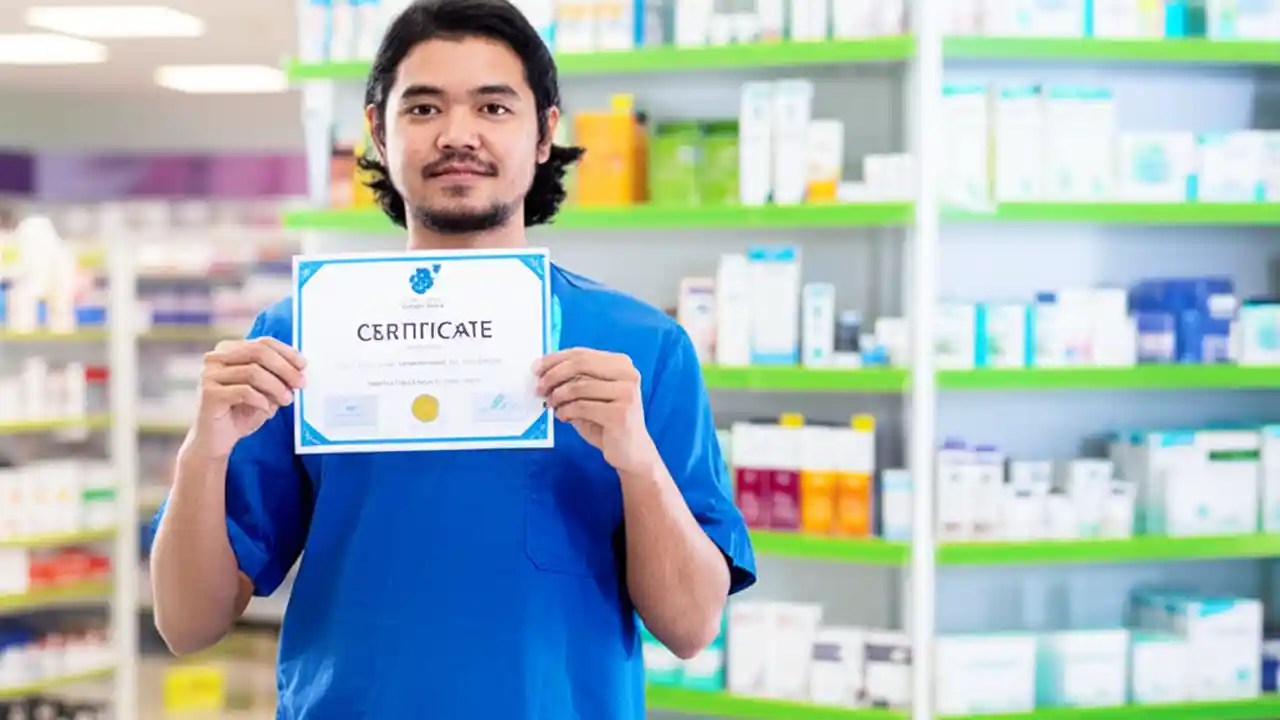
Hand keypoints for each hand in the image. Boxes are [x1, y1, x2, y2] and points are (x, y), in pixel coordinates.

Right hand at [189, 337, 306, 459]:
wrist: (216, 440)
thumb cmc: (240, 413)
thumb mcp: (265, 392)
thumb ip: (278, 378)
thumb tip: (299, 370)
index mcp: (229, 351)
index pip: (262, 342)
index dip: (286, 352)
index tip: (303, 365)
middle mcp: (216, 358)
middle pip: (258, 352)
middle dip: (285, 368)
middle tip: (300, 383)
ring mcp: (210, 375)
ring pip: (252, 372)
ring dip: (276, 387)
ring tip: (287, 400)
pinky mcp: (209, 394)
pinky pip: (243, 391)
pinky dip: (261, 400)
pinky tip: (266, 408)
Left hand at [534, 348, 659, 475]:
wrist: (630, 451)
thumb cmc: (607, 421)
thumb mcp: (590, 395)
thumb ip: (574, 380)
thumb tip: (542, 371)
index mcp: (621, 363)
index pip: (582, 353)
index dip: (555, 359)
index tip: (536, 368)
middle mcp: (628, 374)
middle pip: (581, 364)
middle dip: (554, 375)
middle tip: (539, 387)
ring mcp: (626, 394)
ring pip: (579, 386)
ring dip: (558, 396)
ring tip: (552, 405)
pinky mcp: (620, 414)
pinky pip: (581, 407)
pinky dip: (566, 411)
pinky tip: (563, 417)